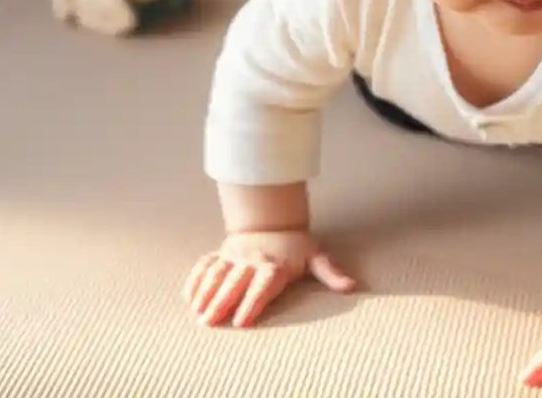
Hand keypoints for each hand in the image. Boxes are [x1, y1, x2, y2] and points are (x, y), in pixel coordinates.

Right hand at [183, 230, 355, 327]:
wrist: (273, 219)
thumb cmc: (296, 246)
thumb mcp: (316, 256)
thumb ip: (331, 272)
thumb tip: (351, 286)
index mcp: (274, 264)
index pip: (263, 284)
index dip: (253, 302)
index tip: (243, 321)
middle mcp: (252, 259)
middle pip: (235, 281)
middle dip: (222, 302)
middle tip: (211, 322)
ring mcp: (234, 256)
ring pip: (217, 274)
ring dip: (206, 293)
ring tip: (197, 313)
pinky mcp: (221, 254)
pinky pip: (205, 266)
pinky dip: (195, 280)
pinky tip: (189, 298)